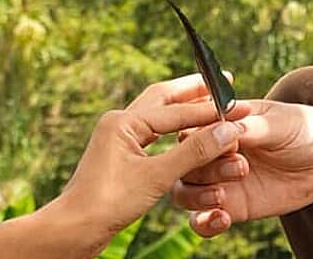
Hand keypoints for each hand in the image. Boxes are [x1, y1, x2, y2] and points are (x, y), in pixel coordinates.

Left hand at [48, 74, 245, 247]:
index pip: (177, 111)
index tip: (239, 106)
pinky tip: (186, 129)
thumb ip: (193, 152)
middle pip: (164, 96)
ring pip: (157, 112)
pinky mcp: (119, 153)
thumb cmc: (108, 204)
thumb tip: (227, 130)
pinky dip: (174, 126)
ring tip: (209, 98)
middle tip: (223, 81)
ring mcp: (117, 137)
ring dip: (184, 105)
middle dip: (194, 89)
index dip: (211, 109)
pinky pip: (152, 130)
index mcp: (124, 122)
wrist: (73, 231)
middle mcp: (119, 122)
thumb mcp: (157, 177)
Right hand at [170, 99, 312, 235]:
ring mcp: (219, 180)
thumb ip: (254, 127)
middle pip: (183, 164)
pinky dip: (204, 223)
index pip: (190, 129)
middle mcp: (213, 152)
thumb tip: (228, 128)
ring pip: (184, 192)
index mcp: (220, 122)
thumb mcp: (282, 123)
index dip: (200, 138)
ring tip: (223, 195)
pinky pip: (202, 220)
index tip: (229, 143)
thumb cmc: (303, 128)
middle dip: (204, 168)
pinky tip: (223, 219)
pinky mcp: (231, 205)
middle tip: (241, 167)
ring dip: (198, 196)